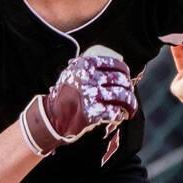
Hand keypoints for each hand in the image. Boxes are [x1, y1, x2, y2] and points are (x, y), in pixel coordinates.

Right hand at [20, 50, 136, 155]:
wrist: (52, 117)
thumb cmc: (66, 95)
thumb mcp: (72, 73)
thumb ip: (87, 67)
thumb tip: (114, 66)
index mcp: (85, 65)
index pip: (115, 65)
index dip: (125, 73)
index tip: (126, 80)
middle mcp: (88, 78)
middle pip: (121, 80)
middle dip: (129, 89)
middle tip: (128, 96)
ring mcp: (90, 95)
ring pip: (122, 96)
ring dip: (130, 104)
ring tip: (130, 109)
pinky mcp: (91, 112)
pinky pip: (114, 112)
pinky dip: (119, 116)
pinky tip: (119, 117)